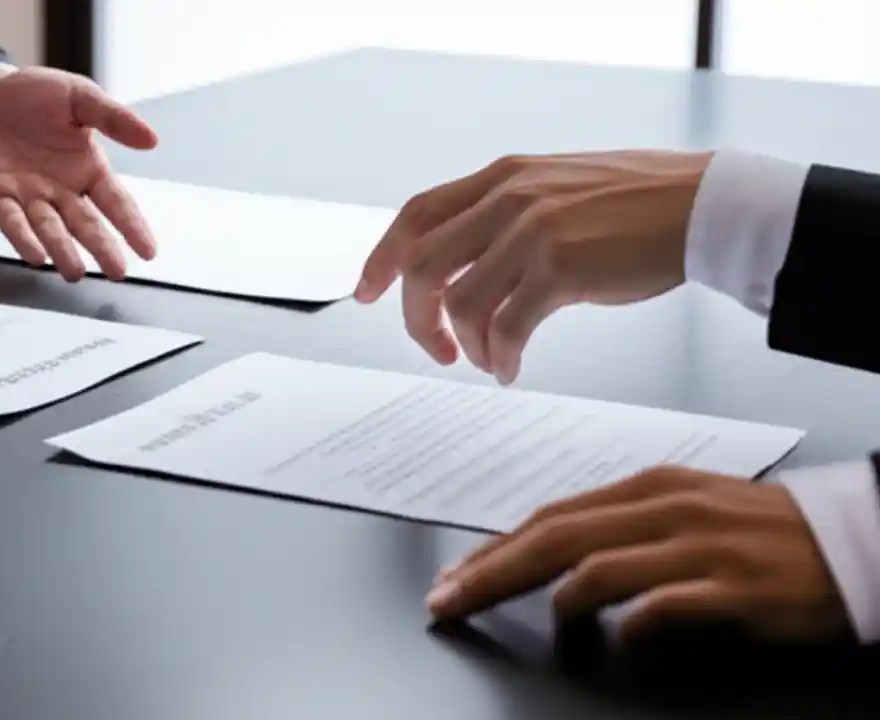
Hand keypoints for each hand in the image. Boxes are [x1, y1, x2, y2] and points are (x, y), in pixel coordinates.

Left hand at [0, 68, 158, 282]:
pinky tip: (35, 255)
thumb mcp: (78, 96)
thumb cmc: (29, 95)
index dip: (132, 226)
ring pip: (50, 229)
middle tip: (116, 271)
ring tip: (75, 272)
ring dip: (62, 250)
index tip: (148, 251)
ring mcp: (29, 196)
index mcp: (87, 168)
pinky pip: (11, 221)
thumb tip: (152, 139)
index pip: (115, 203)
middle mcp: (61, 189)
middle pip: (86, 224)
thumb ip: (113, 117)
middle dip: (101, 247)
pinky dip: (22, 238)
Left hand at [356, 151, 711, 383]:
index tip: (366, 292)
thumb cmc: (637, 203)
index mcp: (502, 178)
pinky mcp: (561, 269)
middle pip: (423, 265)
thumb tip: (464, 262)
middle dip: (417, 318)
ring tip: (489, 361)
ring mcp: (532, 232)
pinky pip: (506, 328)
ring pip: (460, 302)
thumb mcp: (556, 187)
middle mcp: (508, 199)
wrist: (704, 205)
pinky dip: (500, 357)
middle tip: (437, 350)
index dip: (382, 257)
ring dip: (466, 345)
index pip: (416, 214)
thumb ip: (507, 211)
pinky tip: (512, 369)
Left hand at [425, 467, 847, 642]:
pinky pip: (662, 607)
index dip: (495, 549)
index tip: (454, 577)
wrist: (849, 541)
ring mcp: (696, 548)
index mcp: (647, 488)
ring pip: (596, 568)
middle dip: (491, 572)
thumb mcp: (683, 508)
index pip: (550, 517)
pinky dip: (629, 625)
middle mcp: (663, 510)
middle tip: (449, 602)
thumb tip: (551, 552)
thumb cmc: (757, 530)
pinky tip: (617, 640)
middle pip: (555, 539)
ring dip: (552, 601)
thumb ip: (619, 525)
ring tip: (540, 624)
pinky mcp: (730, 588)